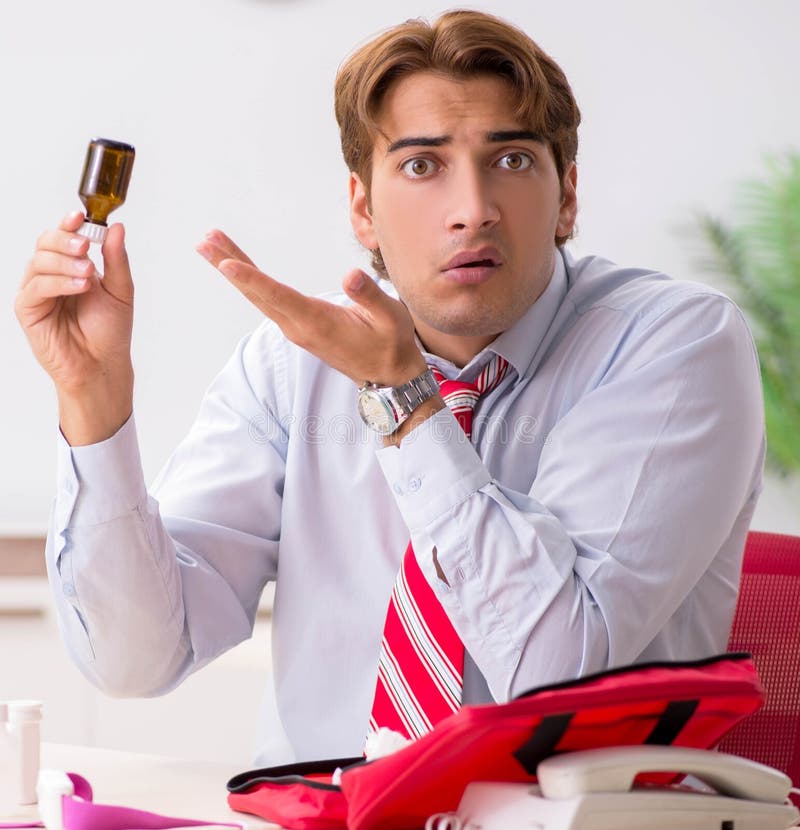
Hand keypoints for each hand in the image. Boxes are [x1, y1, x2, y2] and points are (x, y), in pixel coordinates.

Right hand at [15, 211, 134, 443]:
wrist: (103, 364)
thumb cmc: (109, 331)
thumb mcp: (120, 290)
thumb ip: (116, 260)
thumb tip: (117, 228)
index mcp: (71, 267)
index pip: (63, 237)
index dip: (68, 224)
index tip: (81, 217)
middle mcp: (51, 275)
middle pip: (44, 243)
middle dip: (65, 240)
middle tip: (86, 246)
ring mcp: (37, 292)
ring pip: (39, 262)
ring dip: (65, 262)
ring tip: (89, 273)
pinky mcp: (28, 310)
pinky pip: (36, 287)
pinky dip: (58, 282)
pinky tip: (80, 286)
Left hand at [196, 230, 426, 385]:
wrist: (387, 375)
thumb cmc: (390, 343)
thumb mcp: (390, 318)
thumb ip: (370, 296)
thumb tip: (350, 275)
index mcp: (317, 323)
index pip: (278, 297)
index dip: (251, 279)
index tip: (224, 264)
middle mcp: (299, 327)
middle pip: (257, 293)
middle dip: (229, 264)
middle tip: (205, 239)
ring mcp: (295, 328)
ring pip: (258, 296)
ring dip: (234, 269)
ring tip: (212, 242)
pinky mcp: (297, 326)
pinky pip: (267, 300)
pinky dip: (249, 280)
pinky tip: (238, 266)